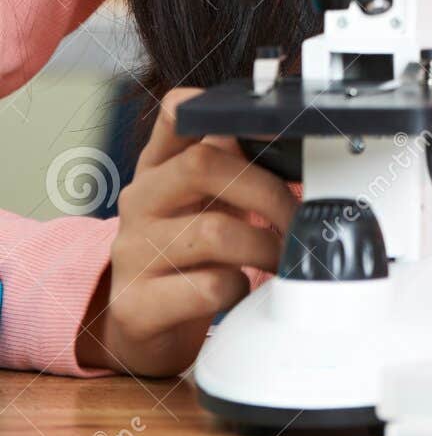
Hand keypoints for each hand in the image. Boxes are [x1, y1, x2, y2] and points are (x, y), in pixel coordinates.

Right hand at [76, 87, 298, 377]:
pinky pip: (208, 288)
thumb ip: (232, 164)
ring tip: (280, 259)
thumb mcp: (202, 201)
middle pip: (202, 166)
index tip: (265, 123)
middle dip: (267, 192)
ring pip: (213, 232)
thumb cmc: (186, 255)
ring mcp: (132, 253)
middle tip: (295, 220)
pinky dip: (239, 288)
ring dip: (264, 246)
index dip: (212, 108)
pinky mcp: (136, 306)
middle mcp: (139, 202)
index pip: (174, 118)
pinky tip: (240, 290)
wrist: (141, 327)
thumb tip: (285, 138)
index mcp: (158, 168)